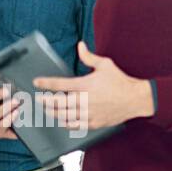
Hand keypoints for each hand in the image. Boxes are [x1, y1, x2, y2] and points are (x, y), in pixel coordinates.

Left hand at [33, 40, 154, 131]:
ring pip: (65, 116)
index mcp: (85, 85)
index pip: (60, 84)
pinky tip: (62, 120)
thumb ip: (89, 57)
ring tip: (47, 109)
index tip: (36, 82)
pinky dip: (66, 123)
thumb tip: (80, 45)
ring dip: (53, 113)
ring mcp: (89, 113)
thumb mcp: (105, 64)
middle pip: (58, 103)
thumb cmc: (120, 81)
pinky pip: (76, 125)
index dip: (45, 83)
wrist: (135, 99)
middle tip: (38, 99)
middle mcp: (85, 100)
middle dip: (45, 101)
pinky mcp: (94, 123)